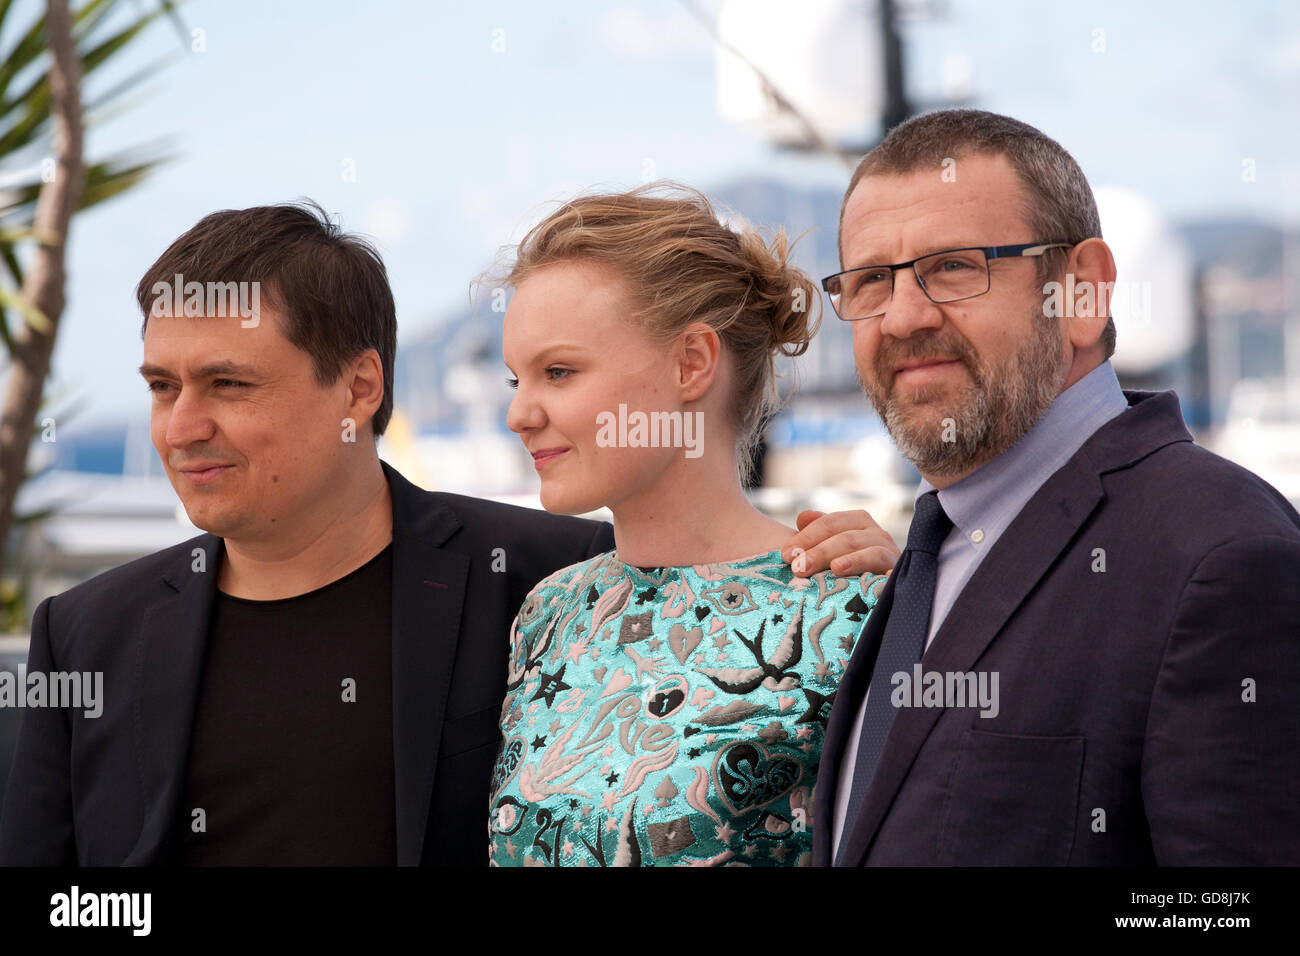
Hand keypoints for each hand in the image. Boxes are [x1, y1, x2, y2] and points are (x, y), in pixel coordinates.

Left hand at [780, 509, 899, 576]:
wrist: (883, 579)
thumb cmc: (849, 560)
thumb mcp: (831, 543)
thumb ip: (817, 530)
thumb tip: (803, 517)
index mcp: (857, 520)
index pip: (829, 523)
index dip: (806, 537)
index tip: (785, 555)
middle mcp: (876, 533)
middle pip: (846, 538)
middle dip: (820, 552)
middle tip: (798, 568)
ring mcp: (889, 553)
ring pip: (869, 552)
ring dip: (851, 560)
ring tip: (834, 569)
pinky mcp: (897, 574)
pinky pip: (891, 573)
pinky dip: (886, 576)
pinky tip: (878, 580)